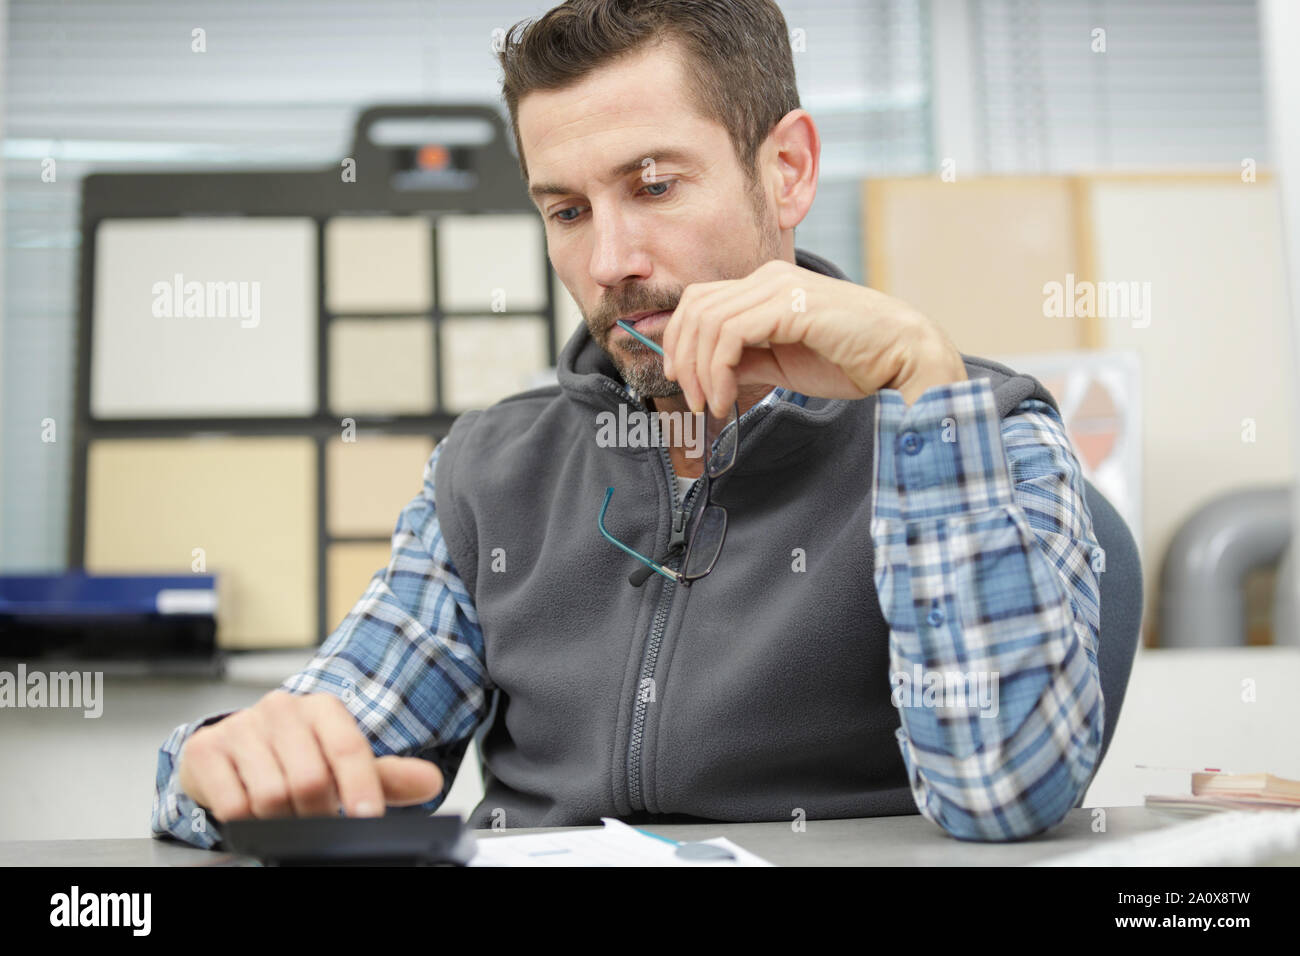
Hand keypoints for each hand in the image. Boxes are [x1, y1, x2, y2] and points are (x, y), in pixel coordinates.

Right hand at [177, 690, 443, 821]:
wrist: (231, 749)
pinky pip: (233, 804)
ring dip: (282, 821)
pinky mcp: (207, 750)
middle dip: (317, 814)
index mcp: (322, 709)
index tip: (367, 818)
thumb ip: (388, 776)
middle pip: (309, 779)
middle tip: (317, 825)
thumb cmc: (295, 756)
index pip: (348, 748)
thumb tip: (430, 782)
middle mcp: (281, 709)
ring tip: (286, 817)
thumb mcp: (343, 763)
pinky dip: (248, 823)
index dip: (361, 786)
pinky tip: (254, 815)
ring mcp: (241, 727)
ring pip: (271, 795)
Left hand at [661, 259, 966, 412]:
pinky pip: (730, 334)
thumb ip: (745, 361)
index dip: (679, 340)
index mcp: (766, 286)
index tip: (683, 382)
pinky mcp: (791, 304)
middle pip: (695, 306)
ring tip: (712, 404)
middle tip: (692, 399)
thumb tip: (708, 374)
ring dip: (700, 370)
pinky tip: (726, 398)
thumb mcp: (783, 363)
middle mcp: (769, 277)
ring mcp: (779, 286)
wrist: (902, 355)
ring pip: (707, 321)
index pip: (700, 301)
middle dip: (682, 357)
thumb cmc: (851, 360)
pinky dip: (717, 370)